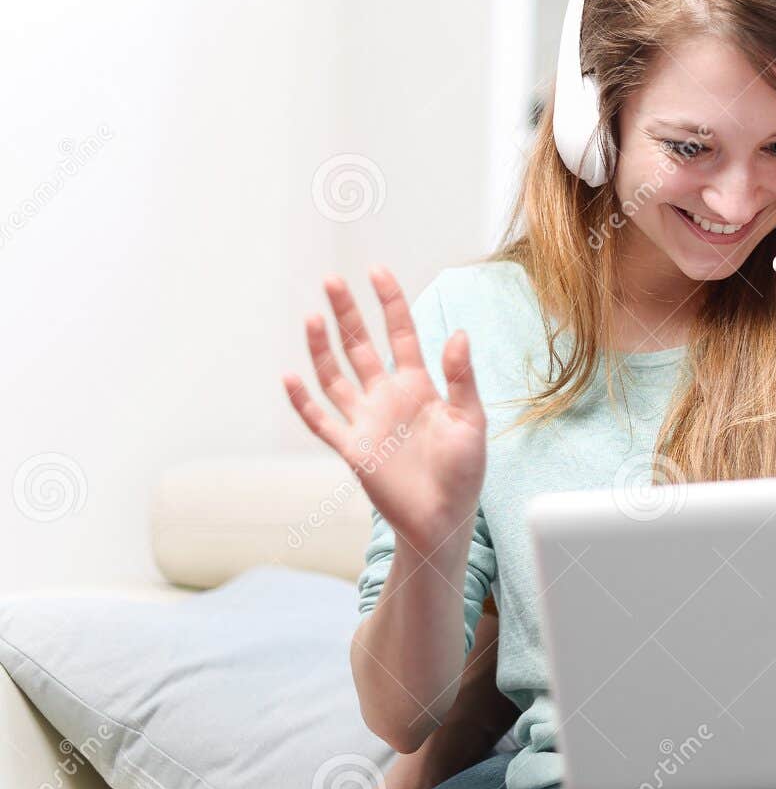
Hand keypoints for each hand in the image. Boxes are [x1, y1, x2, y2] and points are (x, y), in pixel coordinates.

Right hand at [281, 266, 485, 554]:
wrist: (445, 517)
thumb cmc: (464, 470)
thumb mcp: (472, 420)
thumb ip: (462, 378)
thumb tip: (458, 334)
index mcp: (419, 384)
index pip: (400, 333)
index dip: (389, 302)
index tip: (376, 271)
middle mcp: (388, 396)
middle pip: (361, 345)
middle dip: (347, 314)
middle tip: (331, 281)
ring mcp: (367, 421)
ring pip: (336, 376)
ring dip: (322, 348)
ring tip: (313, 317)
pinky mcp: (352, 448)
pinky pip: (321, 421)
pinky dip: (304, 402)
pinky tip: (290, 377)